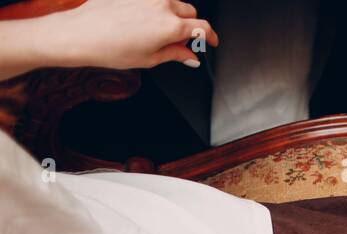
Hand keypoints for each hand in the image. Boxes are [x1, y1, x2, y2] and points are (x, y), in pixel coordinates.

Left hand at [61, 0, 218, 69]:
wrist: (80, 33)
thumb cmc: (109, 48)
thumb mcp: (149, 58)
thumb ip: (175, 54)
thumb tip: (191, 56)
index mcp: (171, 26)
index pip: (203, 28)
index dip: (211, 37)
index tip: (211, 42)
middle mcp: (162, 5)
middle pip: (190, 12)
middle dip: (191, 26)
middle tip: (182, 41)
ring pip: (173, 2)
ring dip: (174, 14)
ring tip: (159, 31)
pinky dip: (155, 9)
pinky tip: (142, 21)